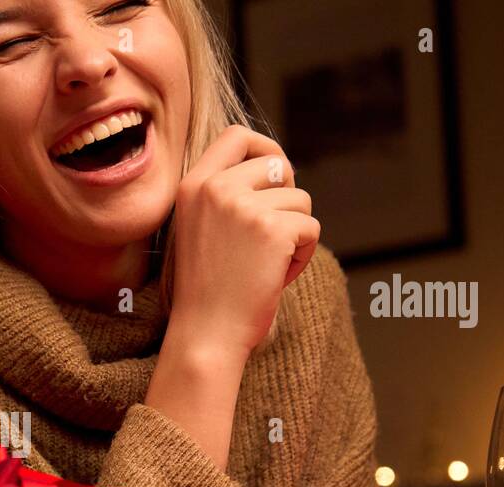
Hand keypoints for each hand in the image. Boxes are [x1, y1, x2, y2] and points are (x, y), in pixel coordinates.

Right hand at [166, 125, 319, 360]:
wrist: (205, 334)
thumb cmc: (206, 291)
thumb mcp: (200, 230)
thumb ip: (225, 196)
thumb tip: (277, 169)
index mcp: (192, 186)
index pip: (236, 136)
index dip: (264, 148)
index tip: (276, 175)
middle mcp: (215, 188)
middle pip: (278, 166)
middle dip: (287, 197)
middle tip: (276, 233)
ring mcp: (243, 206)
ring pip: (300, 200)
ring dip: (295, 233)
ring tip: (268, 265)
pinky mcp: (272, 228)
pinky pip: (311, 228)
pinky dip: (304, 255)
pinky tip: (277, 277)